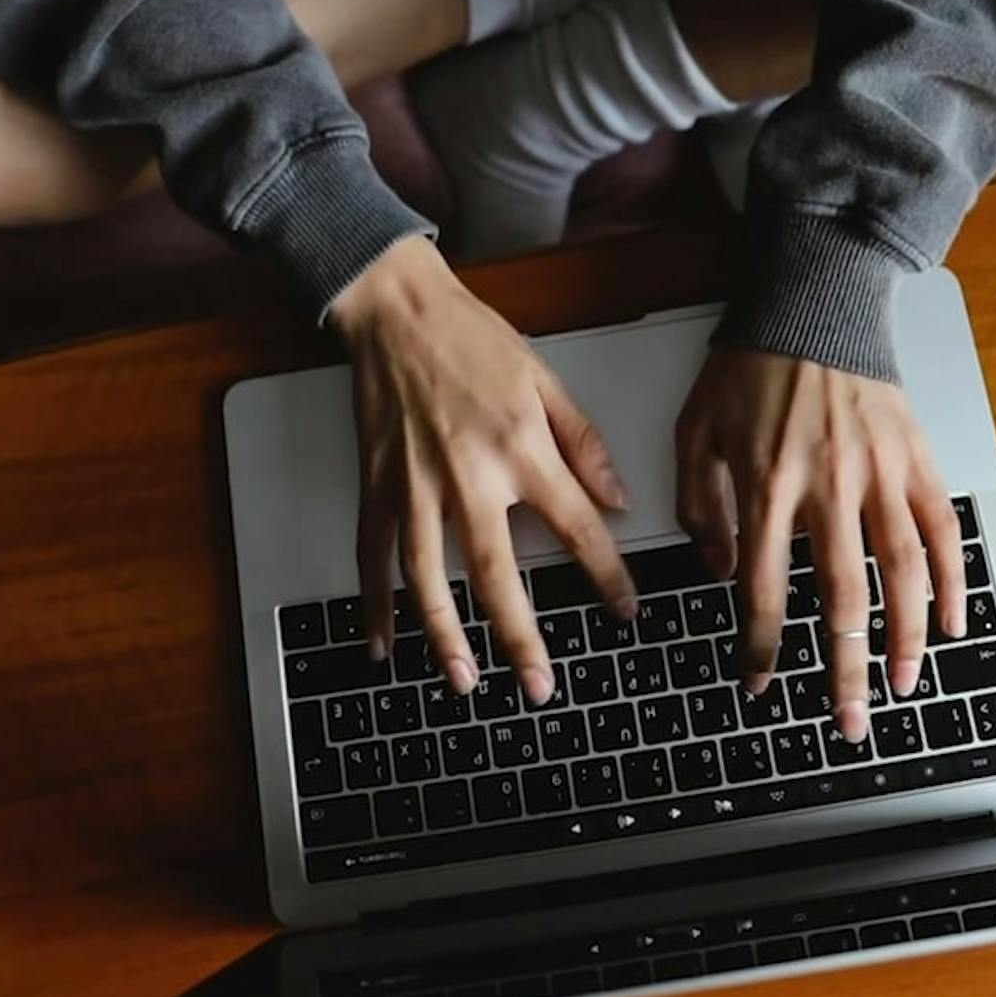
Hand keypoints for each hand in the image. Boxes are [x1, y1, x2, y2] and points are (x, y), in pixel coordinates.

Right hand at [332, 236, 636, 703]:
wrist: (397, 310)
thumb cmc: (472, 338)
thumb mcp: (546, 379)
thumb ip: (583, 443)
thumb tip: (616, 498)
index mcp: (520, 449)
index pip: (576, 528)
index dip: (606, 575)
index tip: (624, 610)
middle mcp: (467, 476)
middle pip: (496, 574)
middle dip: (520, 637)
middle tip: (539, 685)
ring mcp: (414, 486)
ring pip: (427, 578)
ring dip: (444, 636)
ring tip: (463, 680)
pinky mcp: (376, 485)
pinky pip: (372, 555)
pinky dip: (373, 603)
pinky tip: (382, 643)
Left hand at [675, 346, 966, 742]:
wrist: (812, 304)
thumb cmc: (749, 366)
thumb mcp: (695, 430)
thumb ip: (698, 504)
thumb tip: (719, 570)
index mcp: (766, 484)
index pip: (764, 589)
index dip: (760, 646)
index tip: (758, 682)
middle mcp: (827, 488)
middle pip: (842, 599)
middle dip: (842, 670)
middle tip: (845, 720)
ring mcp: (880, 475)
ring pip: (903, 575)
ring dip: (904, 640)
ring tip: (900, 686)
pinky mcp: (915, 460)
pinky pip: (941, 531)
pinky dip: (952, 582)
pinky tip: (952, 623)